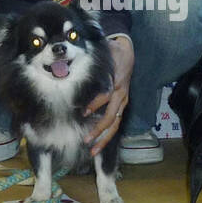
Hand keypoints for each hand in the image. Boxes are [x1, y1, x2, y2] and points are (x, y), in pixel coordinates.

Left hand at [85, 35, 133, 155]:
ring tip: (92, 151)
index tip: (84, 112)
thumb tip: (72, 58)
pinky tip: (99, 143)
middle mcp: (120, 95)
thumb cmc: (113, 52)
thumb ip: (93, 58)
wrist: (129, 52)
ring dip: (104, 139)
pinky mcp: (122, 103)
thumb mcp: (105, 52)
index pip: (106, 97)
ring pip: (115, 124)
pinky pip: (116, 122)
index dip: (95, 105)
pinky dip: (108, 134)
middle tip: (86, 141)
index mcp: (116, 83)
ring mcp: (122, 101)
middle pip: (111, 118)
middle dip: (98, 131)